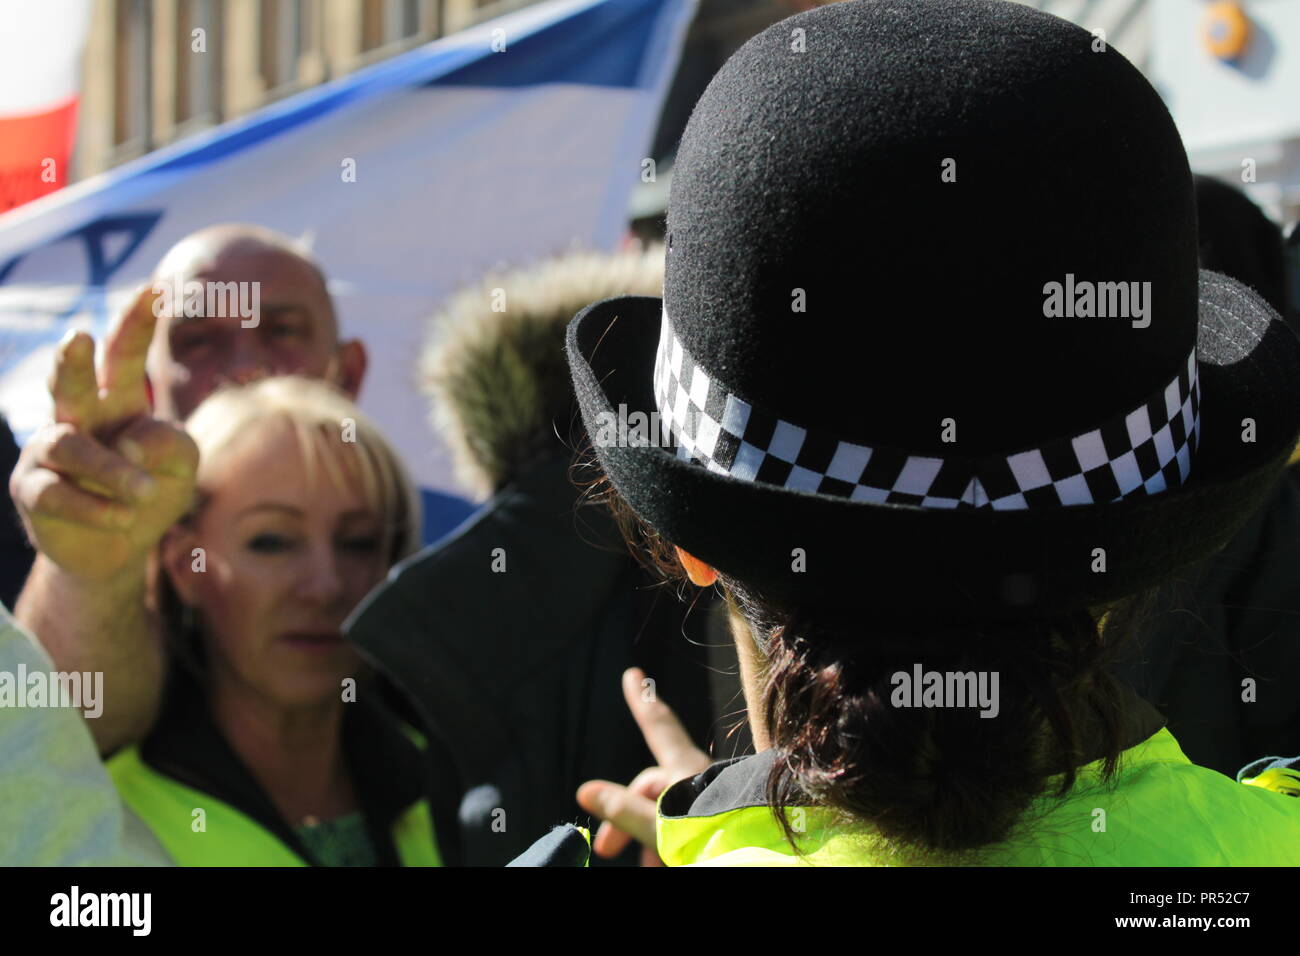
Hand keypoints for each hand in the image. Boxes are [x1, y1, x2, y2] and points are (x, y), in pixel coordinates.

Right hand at [10, 295, 198, 581]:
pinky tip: (123, 520)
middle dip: (71, 358)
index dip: (138, 322)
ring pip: (70, 448)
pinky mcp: (32, 490)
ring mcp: (48, 452)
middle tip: (78, 335)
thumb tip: (129, 438)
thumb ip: (173, 443)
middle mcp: (77, 417)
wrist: (118, 549)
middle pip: (69, 381)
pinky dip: (96, 508)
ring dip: (112, 472)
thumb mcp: (182, 467)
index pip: (125, 355)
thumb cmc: (152, 492)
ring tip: (146, 494)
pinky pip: (59, 494)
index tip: (158, 286)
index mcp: (117, 401)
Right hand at [576, 667, 712, 865]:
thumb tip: (585, 790)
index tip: (633, 675)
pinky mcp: (723, 819)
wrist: (760, 859)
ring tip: (647, 865)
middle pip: (653, 783)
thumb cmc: (715, 839)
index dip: (642, 701)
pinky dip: (671, 840)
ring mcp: (714, 797)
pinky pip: (688, 822)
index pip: (658, 725)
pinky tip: (665, 863)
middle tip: (607, 849)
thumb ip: (625, 810)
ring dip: (649, 833)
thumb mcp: (662, 826)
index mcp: (687, 768)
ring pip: (670, 808)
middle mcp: (700, 776)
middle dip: (626, 813)